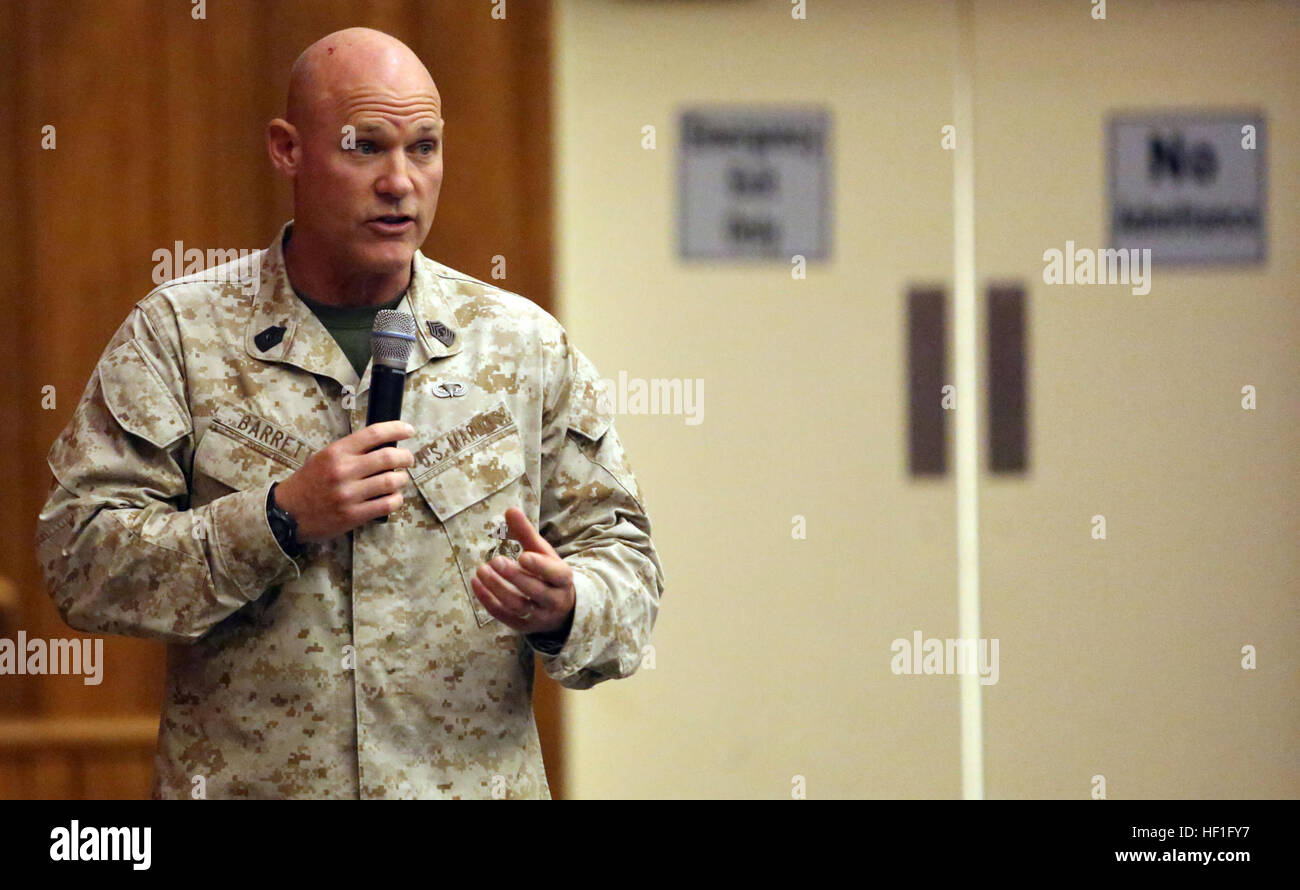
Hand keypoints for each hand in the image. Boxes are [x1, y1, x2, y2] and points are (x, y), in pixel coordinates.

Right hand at [272, 421, 415, 541]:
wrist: (288, 513)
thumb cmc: (309, 483)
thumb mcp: (324, 458)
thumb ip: (350, 451)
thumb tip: (384, 444)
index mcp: (336, 452)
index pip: (373, 434)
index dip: (396, 429)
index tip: (409, 430)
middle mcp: (344, 471)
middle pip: (388, 457)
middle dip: (405, 457)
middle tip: (408, 459)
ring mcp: (349, 494)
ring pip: (391, 481)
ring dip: (402, 479)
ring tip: (400, 479)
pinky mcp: (353, 515)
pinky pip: (386, 504)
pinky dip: (397, 499)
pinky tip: (394, 497)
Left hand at [472, 506, 575, 634]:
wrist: (559, 609)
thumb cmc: (547, 574)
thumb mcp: (542, 553)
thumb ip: (526, 533)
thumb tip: (510, 509)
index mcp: (563, 579)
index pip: (555, 574)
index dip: (540, 566)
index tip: (523, 555)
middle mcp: (554, 600)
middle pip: (535, 591)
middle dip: (515, 576)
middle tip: (495, 560)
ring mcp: (538, 616)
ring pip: (518, 605)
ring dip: (497, 588)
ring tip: (482, 570)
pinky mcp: (522, 625)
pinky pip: (504, 615)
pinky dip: (488, 600)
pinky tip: (476, 583)